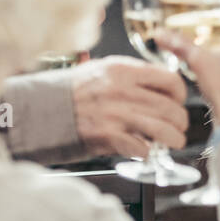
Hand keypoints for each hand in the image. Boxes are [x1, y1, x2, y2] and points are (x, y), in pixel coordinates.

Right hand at [70, 55, 188, 157]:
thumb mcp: (102, 69)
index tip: (177, 101)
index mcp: (123, 70)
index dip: (180, 94)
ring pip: (163, 129)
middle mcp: (121, 90)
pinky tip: (145, 150)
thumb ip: (132, 74)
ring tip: (173, 141)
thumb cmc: (72, 91)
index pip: (170, 80)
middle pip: (170, 108)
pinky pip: (142, 147)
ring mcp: (115, 114)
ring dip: (173, 139)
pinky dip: (148, 152)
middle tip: (179, 127)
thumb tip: (160, 83)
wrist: (39, 110)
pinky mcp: (107, 137)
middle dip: (180, 121)